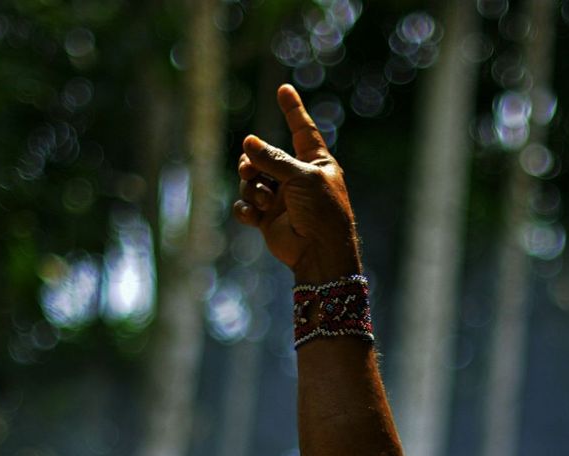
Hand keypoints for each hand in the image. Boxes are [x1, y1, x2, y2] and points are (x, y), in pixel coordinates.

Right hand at [233, 85, 361, 282]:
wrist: (319, 253)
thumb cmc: (322, 212)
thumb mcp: (302, 177)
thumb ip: (274, 158)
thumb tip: (248, 142)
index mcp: (315, 163)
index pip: (301, 130)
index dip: (292, 109)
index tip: (284, 89)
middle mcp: (296, 178)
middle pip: (264, 156)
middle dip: (253, 161)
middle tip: (250, 168)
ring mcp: (281, 198)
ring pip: (251, 180)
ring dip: (253, 188)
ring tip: (265, 200)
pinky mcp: (267, 218)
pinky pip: (246, 205)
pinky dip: (246, 208)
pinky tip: (253, 216)